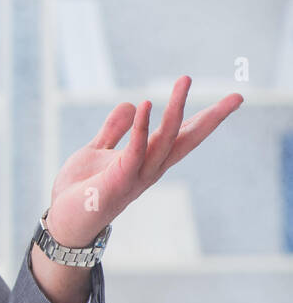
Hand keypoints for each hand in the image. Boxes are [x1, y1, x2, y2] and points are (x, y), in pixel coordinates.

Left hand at [45, 76, 243, 244]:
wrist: (64, 221)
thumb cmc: (81, 190)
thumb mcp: (97, 151)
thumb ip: (113, 130)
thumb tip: (133, 103)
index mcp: (147, 160)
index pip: (181, 135)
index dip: (206, 118)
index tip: (233, 100)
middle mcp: (149, 168)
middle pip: (186, 139)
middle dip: (212, 118)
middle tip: (237, 97)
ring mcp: (137, 175)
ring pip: (164, 139)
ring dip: (175, 109)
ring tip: (185, 81)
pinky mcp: (118, 179)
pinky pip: (135, 151)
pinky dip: (141, 129)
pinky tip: (146, 105)